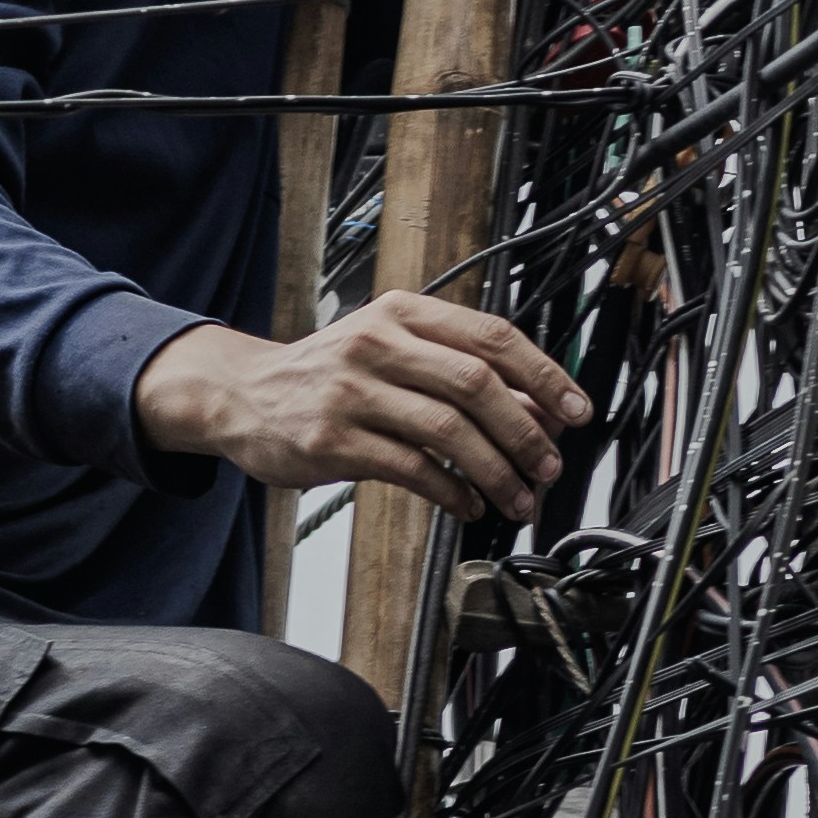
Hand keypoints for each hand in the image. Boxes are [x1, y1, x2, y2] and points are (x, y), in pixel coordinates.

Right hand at [135, 293, 589, 524]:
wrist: (241, 393)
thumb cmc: (328, 374)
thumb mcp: (391, 351)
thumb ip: (457, 370)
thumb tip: (536, 407)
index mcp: (402, 312)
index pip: (492, 336)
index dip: (544, 376)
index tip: (576, 412)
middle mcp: (377, 343)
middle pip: (476, 383)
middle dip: (526, 432)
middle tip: (548, 467)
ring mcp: (352, 391)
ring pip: (448, 430)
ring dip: (496, 471)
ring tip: (516, 499)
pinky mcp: (332, 439)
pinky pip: (411, 469)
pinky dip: (451, 491)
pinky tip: (467, 505)